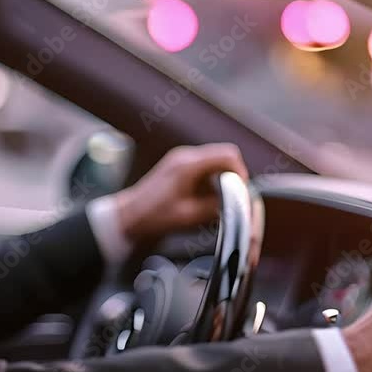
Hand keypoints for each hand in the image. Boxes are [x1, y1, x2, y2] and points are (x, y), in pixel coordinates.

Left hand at [113, 143, 248, 243]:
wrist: (129, 216)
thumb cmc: (154, 216)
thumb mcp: (189, 216)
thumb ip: (216, 207)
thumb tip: (238, 203)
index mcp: (188, 164)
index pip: (228, 156)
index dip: (241, 172)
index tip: (242, 191)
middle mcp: (186, 156)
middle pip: (224, 156)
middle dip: (233, 176)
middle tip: (234, 198)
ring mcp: (182, 158)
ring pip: (216, 161)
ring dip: (222, 179)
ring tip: (217, 201)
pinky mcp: (179, 165)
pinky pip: (205, 167)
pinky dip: (211, 180)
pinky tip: (205, 199)